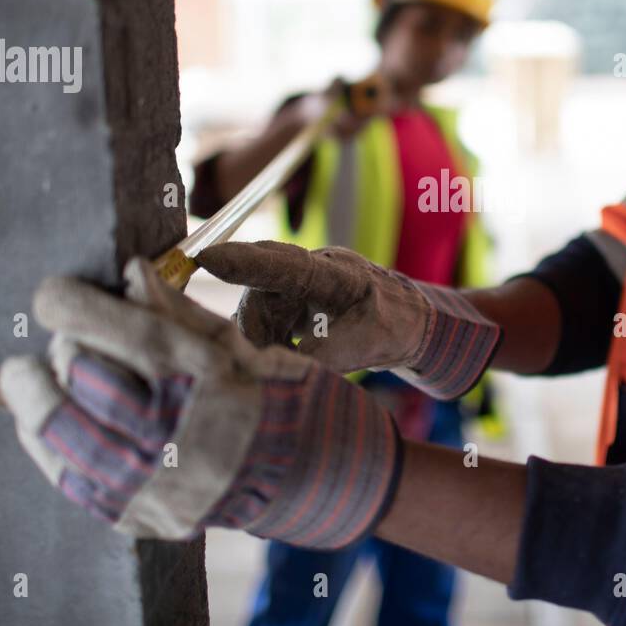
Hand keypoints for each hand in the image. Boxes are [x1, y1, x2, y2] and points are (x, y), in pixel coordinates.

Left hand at [0, 256, 401, 546]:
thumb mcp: (236, 343)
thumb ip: (176, 311)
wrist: (309, 477)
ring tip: (28, 374)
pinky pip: (66, 477)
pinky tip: (43, 418)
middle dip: (62, 343)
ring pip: (58, 429)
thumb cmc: (275, 397)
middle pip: (80, 374)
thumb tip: (128, 273)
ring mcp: (151, 484)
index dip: (69, 303)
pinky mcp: (135, 516)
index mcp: (205, 382)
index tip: (52, 292)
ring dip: (33, 394)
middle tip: (63, 334)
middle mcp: (174, 436)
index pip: (117, 330)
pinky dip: (44, 442)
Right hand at [196, 241, 501, 399]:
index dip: (242, 261)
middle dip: (253, 328)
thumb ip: (327, 353)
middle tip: (259, 363)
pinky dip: (272, 341)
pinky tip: (289, 356)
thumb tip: (283, 367)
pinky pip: (270, 317)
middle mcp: (313, 270)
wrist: (419, 322)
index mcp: (334, 273)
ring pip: (262, 307)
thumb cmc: (399, 325)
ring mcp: (304, 283)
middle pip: (261, 291)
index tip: (206, 259)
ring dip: (264, 339)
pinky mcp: (299, 298)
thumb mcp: (369, 343)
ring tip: (282, 364)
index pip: (281, 263)